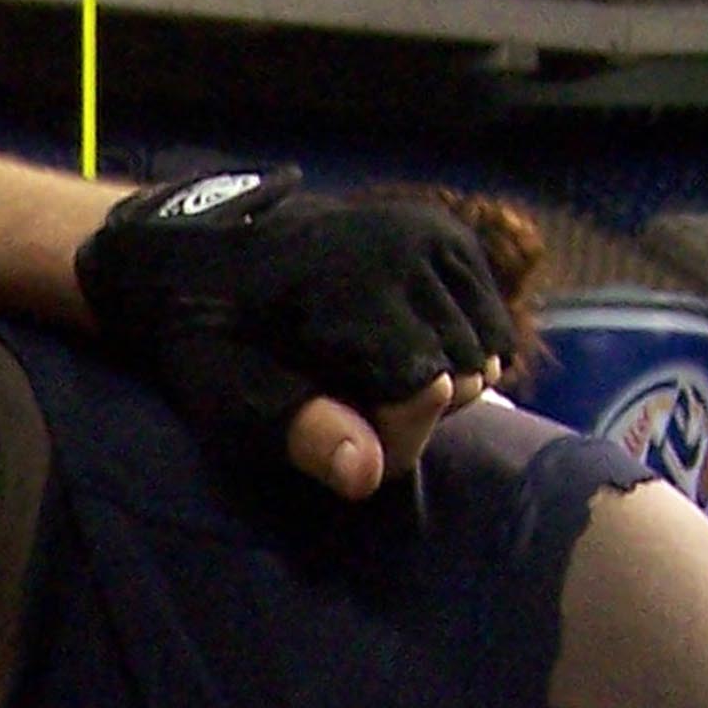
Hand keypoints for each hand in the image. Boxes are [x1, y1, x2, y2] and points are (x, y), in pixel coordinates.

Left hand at [74, 172, 514, 500]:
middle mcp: (406, 247)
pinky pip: (494, 326)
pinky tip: (403, 347)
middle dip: (417, 411)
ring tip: (373, 370)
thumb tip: (367, 473)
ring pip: (487, 354)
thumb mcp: (239, 398)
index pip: (428, 392)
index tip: (345, 434)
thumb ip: (307, 434)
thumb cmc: (218, 343)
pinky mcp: (451, 235)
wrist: (213, 258)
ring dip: (443, 382)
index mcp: (355, 286)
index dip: (394, 436)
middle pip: (465, 378)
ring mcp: (435, 233)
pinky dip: (461, 351)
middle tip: (352, 399)